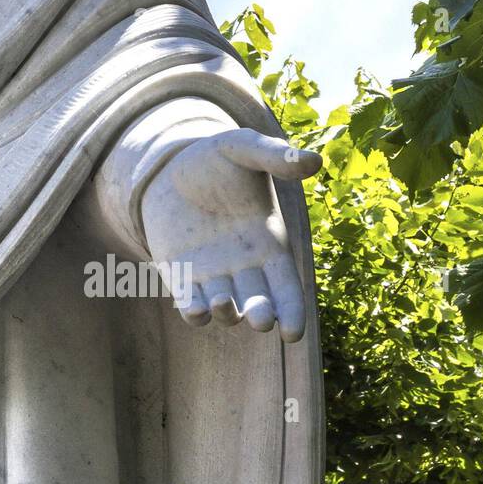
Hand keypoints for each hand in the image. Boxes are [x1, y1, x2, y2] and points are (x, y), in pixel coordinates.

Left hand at [139, 128, 319, 342]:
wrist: (169, 165)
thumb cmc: (216, 158)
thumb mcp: (244, 150)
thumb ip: (275, 157)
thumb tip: (313, 161)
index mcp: (269, 243)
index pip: (287, 287)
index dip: (292, 311)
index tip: (292, 333)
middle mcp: (244, 265)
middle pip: (258, 302)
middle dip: (260, 314)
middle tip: (260, 319)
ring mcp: (211, 272)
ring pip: (224, 306)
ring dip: (225, 312)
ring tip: (221, 303)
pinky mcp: (179, 271)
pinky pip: (188, 299)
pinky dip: (193, 311)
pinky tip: (194, 311)